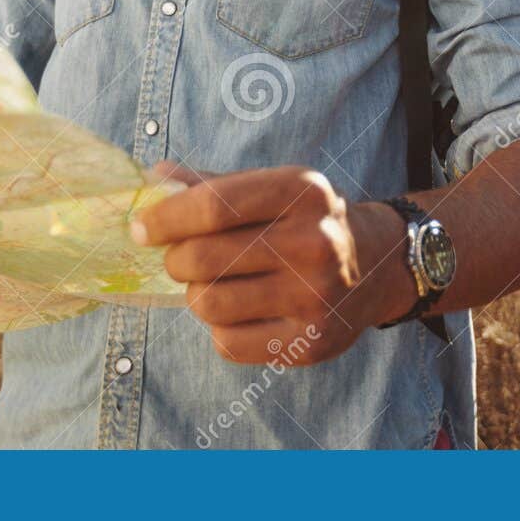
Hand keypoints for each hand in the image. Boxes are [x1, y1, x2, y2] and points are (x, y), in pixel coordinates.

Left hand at [131, 162, 416, 365]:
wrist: (378, 265)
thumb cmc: (307, 221)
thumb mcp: (274, 188)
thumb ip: (214, 185)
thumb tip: (155, 178)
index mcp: (302, 190)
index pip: (214, 205)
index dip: (166, 218)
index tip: (141, 228)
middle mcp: (314, 241)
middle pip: (204, 257)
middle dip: (175, 260)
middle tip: (180, 259)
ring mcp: (316, 296)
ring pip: (209, 304)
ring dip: (196, 295)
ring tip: (213, 285)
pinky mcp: (311, 343)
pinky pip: (228, 343)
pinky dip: (219, 329)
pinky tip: (240, 312)